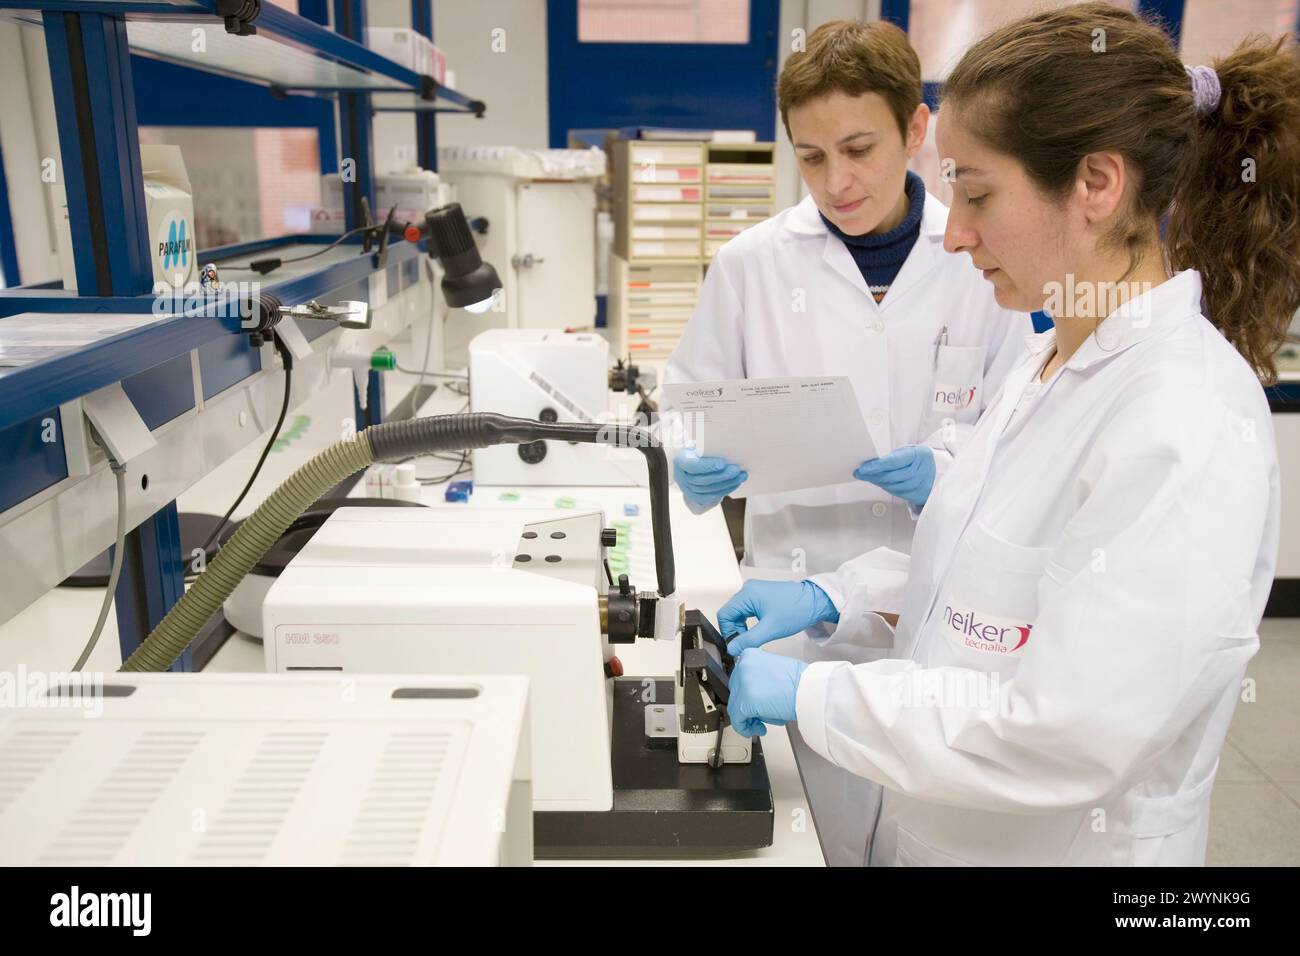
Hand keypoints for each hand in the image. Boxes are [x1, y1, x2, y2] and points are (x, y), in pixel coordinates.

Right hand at [673, 448, 746, 510]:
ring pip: (708, 490)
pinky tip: (735, 483)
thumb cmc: (697, 452)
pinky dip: (726, 489)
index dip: (707, 466)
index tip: (722, 463)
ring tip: (740, 476)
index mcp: (680, 460)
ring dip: (727, 483)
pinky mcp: (696, 497)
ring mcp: (687, 489)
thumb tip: (725, 448)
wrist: (691, 466)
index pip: (692, 465)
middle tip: (736, 469)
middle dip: (721, 475)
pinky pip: (712, 497)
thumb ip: (707, 448)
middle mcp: (681, 477)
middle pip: (701, 480)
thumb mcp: (698, 446)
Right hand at [719, 579, 839, 654]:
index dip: (727, 632)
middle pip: (730, 613)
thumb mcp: (770, 629)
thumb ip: (748, 640)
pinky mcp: (760, 595)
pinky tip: (757, 631)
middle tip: (745, 644)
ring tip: (753, 639)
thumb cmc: (795, 611)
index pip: (724, 614)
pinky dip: (748, 622)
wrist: (814, 602)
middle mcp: (748, 589)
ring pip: (738, 613)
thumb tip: (732, 649)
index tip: (736, 645)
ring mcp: (754, 591)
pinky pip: (746, 610)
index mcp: (747, 594)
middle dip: (735, 631)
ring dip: (742, 627)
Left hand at [727, 649, 807, 736]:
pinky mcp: (745, 701)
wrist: (809, 690)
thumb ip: (759, 677)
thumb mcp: (775, 669)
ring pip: (735, 707)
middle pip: (736, 693)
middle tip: (758, 715)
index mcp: (750, 655)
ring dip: (747, 719)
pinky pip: (737, 719)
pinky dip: (745, 728)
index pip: (739, 679)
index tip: (750, 702)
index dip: (745, 694)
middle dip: (746, 707)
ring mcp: (743, 683)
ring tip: (761, 724)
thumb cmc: (801, 682)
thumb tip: (753, 693)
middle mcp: (743, 666)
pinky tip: (759, 729)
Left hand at [853, 444, 935, 505]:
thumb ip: (893, 457)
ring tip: (868, 476)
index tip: (863, 468)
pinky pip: (898, 493)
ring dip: (878, 482)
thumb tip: (871, 464)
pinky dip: (887, 488)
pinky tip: (880, 482)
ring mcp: (921, 484)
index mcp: (919, 454)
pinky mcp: (919, 494)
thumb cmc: (918, 458)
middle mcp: (921, 470)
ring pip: (893, 486)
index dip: (877, 466)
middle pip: (892, 476)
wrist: (938, 470)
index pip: (894, 461)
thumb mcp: (909, 451)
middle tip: (860, 473)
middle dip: (873, 475)